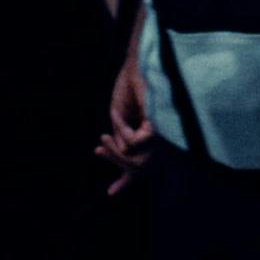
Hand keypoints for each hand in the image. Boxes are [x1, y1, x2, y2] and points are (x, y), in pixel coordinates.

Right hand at [99, 39, 152, 191]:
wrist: (136, 66)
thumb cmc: (129, 88)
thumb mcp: (121, 119)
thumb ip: (122, 139)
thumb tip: (125, 157)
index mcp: (149, 134)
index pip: (140, 163)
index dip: (125, 180)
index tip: (109, 193)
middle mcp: (158, 136)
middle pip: (138, 167)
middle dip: (115, 160)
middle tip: (99, 148)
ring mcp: (160, 132)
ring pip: (136, 160)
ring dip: (117, 146)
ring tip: (106, 132)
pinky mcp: (158, 126)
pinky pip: (135, 144)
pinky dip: (122, 132)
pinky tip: (118, 115)